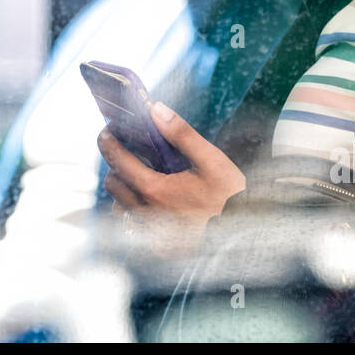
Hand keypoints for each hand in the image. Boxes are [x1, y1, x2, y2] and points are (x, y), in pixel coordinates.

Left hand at [98, 101, 244, 254]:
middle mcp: (149, 215)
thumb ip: (181, 134)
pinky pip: (133, 224)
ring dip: (124, 188)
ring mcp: (151, 234)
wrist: (247, 236)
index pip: (118, 162)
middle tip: (129, 149)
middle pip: (113, 184)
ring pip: (119, 206)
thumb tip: (155, 109)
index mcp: (158, 192)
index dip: (108, 143)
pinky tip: (154, 199)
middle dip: (115, 164)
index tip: (107, 131)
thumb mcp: (212, 160)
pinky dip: (135, 208)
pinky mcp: (157, 246)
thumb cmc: (231, 197)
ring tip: (143, 174)